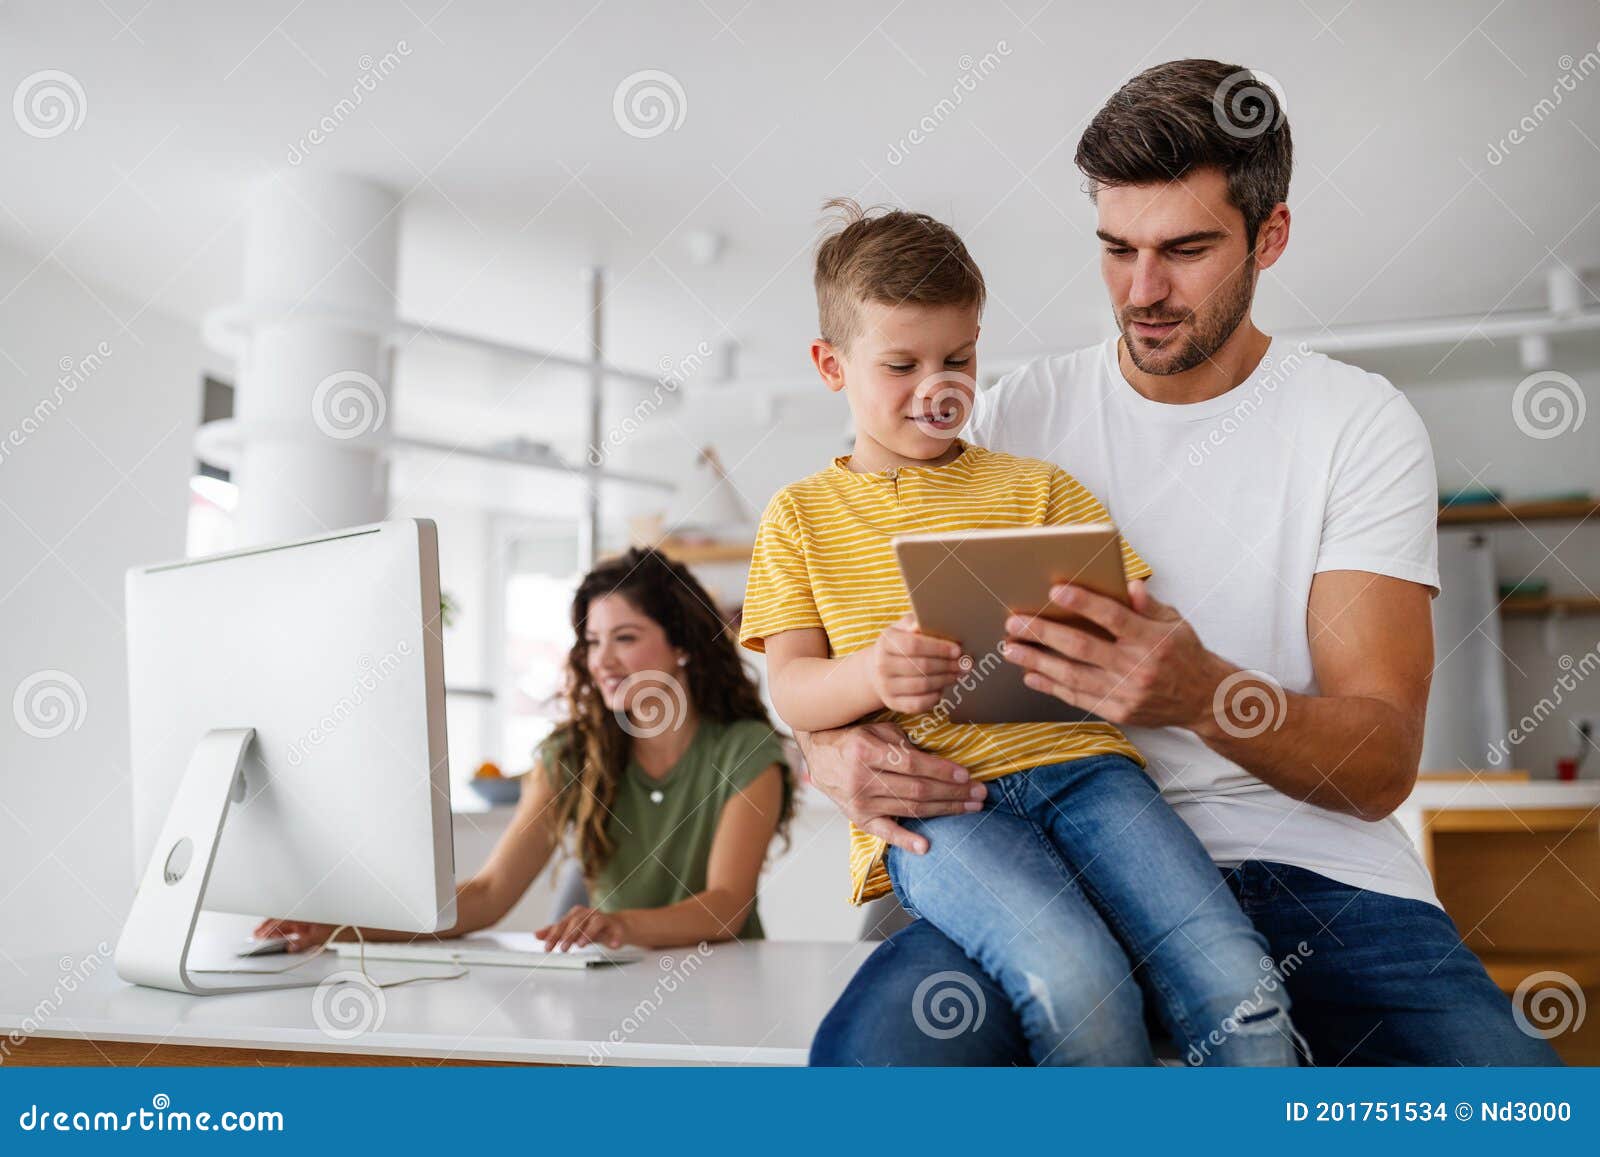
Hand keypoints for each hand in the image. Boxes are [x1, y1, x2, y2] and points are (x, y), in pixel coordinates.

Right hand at [252, 918, 336, 952]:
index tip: (259, 933)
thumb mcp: (321, 935)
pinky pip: (294, 932)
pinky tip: (279, 941)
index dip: (269, 927)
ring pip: (286, 927)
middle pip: (282, 922)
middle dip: (268, 928)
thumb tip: (290, 947)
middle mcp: (304, 918)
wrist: (354, 926)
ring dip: (275, 932)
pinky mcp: (310, 929)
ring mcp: (307, 923)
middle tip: (256, 935)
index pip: (282, 920)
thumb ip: (304, 942)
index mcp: (304, 915)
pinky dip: (285, 936)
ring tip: (263, 937)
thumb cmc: (340, 925)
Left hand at [536, 905, 630, 951]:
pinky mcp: (617, 927)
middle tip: (563, 948)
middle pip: (578, 921)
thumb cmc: (592, 928)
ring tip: (581, 944)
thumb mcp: (573, 930)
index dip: (554, 935)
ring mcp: (604, 919)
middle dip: (569, 935)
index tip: (547, 948)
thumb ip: (555, 932)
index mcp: (577, 914)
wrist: (618, 926)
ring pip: (595, 923)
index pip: (562, 923)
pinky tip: (613, 944)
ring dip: (588, 933)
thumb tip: (536, 934)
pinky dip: (615, 937)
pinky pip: (617, 931)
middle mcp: (589, 914)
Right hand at [800, 722, 984, 853]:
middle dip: (953, 792)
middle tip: (980, 792)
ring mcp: (860, 802)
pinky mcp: (859, 819)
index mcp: (866, 752)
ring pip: (910, 808)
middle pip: (917, 789)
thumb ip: (904, 744)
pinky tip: (925, 846)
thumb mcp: (877, 731)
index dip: (942, 771)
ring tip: (970, 807)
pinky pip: (885, 832)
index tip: (966, 775)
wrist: (819, 755)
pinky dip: (905, 841)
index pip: (913, 764)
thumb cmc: (854, 739)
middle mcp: (861, 779)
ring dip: (944, 809)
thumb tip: (939, 761)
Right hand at [869, 614, 966, 713]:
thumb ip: (914, 624)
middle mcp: (882, 665)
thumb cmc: (899, 645)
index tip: (957, 650)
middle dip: (947, 665)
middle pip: (921, 666)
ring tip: (957, 675)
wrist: (878, 669)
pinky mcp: (892, 703)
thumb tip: (920, 624)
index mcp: (886, 642)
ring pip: (922, 685)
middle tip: (964, 664)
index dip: (938, 648)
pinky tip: (941, 690)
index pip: (914, 645)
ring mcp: (886, 686)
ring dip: (944, 680)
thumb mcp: (903, 629)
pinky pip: (917, 704)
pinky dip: (933, 698)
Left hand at [999, 578, 1227, 728]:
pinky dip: (1052, 687)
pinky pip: (1079, 699)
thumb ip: (1147, 604)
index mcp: (1152, 639)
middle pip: (1082, 647)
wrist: (1204, 699)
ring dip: (1038, 662)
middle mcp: (1138, 667)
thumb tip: (1128, 584)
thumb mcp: (1174, 621)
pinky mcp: (1120, 713)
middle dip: (1044, 633)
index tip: (1054, 591)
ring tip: (1011, 649)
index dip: (1083, 603)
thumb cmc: (1183, 653)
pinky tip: (1031, 675)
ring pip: (1073, 676)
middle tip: (1015, 622)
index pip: (1113, 617)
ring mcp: (1127, 693)